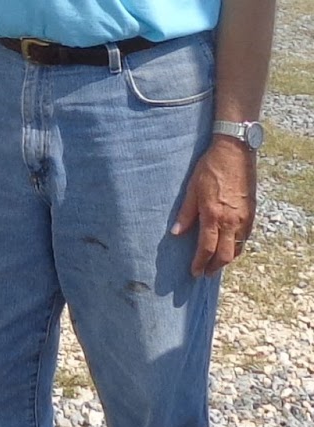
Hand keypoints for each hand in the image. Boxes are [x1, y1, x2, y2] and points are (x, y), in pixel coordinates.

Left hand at [171, 136, 255, 276]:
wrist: (235, 153)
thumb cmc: (210, 168)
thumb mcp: (192, 188)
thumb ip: (185, 213)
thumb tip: (176, 233)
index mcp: (213, 215)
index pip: (206, 248)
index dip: (200, 263)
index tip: (194, 272)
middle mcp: (231, 222)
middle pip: (225, 255)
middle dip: (214, 267)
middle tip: (205, 273)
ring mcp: (244, 219)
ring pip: (237, 249)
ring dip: (226, 259)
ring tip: (215, 263)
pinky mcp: (252, 215)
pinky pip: (245, 239)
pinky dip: (236, 247)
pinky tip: (228, 246)